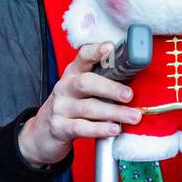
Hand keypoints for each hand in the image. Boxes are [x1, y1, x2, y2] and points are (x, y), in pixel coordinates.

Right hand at [18, 42, 142, 166]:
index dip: (96, 51)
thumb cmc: (71, 108)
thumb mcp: (81, 91)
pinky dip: (100, 129)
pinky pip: (81, 127)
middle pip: (86, 82)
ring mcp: (60, 108)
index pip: (83, 56)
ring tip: (133, 116)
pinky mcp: (59, 127)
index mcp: (73, 73)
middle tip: (129, 95)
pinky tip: (114, 129)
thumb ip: (103, 83)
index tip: (110, 48)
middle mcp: (65, 88)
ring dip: (113, 112)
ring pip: (88, 107)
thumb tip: (138, 81)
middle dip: (110, 88)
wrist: (42, 133)